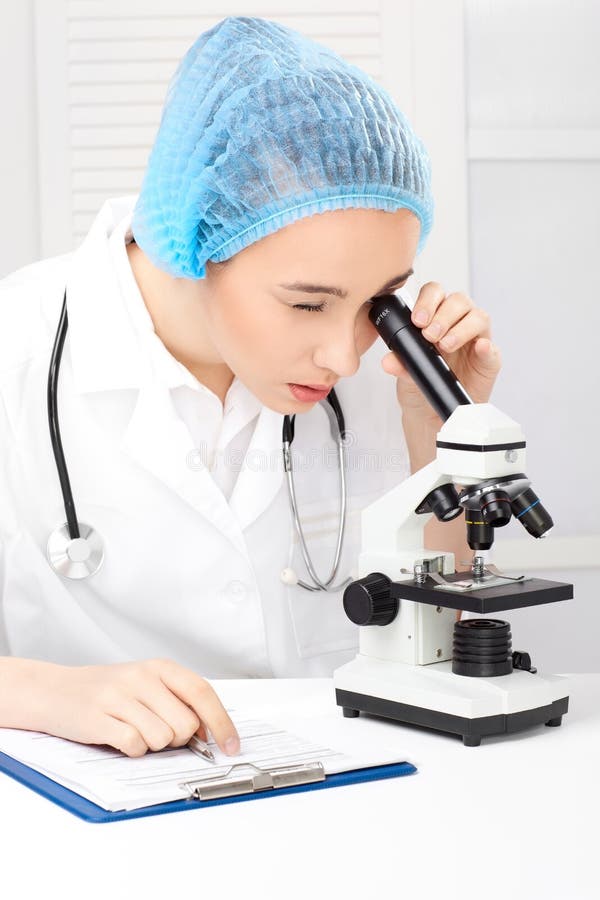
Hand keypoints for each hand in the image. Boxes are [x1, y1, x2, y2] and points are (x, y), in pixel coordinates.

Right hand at [18, 658, 239, 757]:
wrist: (53, 690)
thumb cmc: (106, 692)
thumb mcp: (145, 685)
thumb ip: (177, 701)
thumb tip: (210, 732)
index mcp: (158, 667)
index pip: (202, 693)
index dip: (222, 722)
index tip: (232, 746)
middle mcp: (141, 677)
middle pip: (185, 724)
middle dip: (177, 739)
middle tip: (156, 730)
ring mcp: (119, 696)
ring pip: (162, 738)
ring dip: (152, 745)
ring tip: (132, 730)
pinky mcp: (99, 717)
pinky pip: (134, 745)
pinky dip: (132, 750)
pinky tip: (119, 738)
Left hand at [382, 282, 501, 426]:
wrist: (430, 416)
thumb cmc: (418, 386)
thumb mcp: (403, 375)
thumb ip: (399, 364)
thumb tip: (388, 360)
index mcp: (435, 318)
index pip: (435, 294)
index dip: (427, 301)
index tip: (417, 320)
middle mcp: (457, 323)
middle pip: (458, 301)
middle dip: (443, 315)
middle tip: (429, 335)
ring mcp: (475, 340)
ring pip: (478, 317)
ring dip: (462, 328)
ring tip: (446, 345)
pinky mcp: (488, 360)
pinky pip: (492, 349)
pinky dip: (487, 347)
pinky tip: (480, 348)